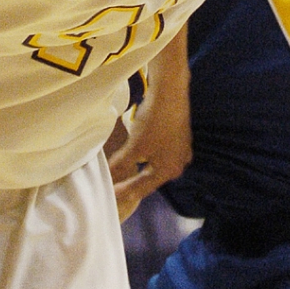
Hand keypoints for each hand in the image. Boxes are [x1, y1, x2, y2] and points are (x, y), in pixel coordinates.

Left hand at [108, 29, 191, 221]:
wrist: (170, 91)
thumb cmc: (154, 121)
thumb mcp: (135, 146)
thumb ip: (122, 165)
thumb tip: (108, 179)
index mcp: (169, 170)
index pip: (142, 188)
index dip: (124, 193)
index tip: (109, 197)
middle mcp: (178, 164)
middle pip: (150, 178)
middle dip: (133, 183)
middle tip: (116, 189)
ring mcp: (181, 151)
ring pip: (155, 166)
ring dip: (139, 170)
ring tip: (124, 174)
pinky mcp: (179, 137)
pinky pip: (159, 154)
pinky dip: (147, 158)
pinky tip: (139, 156)